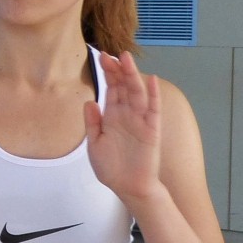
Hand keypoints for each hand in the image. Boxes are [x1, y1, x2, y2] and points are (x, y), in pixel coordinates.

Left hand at [86, 51, 162, 204]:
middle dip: (117, 70)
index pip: (111, 89)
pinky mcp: (151, 130)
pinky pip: (153, 110)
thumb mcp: (95, 144)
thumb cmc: (112, 168)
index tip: (101, 57)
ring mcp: (140, 121)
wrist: (128, 188)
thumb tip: (89, 102)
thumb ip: (92, 123)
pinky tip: (151, 80)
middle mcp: (127, 114)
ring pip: (137, 93)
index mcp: (112, 116)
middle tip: (110, 54)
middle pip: (124, 86)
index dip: (108, 73)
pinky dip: (153, 95)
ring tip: (126, 59)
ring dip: (133, 76)